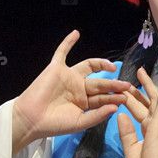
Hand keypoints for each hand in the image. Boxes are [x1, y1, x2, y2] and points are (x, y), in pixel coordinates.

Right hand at [12, 30, 130, 154]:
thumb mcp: (80, 123)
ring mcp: (69, 77)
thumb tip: (115, 108)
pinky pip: (62, 53)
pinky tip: (76, 33)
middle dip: (113, 84)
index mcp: (84, 103)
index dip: (115, 97)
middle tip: (126, 85)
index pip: (103, 97)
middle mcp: (78, 88)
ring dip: (101, 64)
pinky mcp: (57, 68)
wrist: (32, 119)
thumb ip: (97, 115)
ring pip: (89, 66)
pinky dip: (68, 42)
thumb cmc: (54, 124)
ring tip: (113, 66)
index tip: (126, 98)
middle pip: (100, 83)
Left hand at [116, 68, 157, 157]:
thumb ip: (127, 133)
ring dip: (148, 85)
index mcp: (148, 133)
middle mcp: (155, 126)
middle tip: (136, 74)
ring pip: (153, 100)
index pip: (138, 112)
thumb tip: (120, 115)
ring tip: (144, 71)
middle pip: (146, 102)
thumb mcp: (132, 151)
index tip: (124, 92)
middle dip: (140, 89)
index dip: (131, 101)